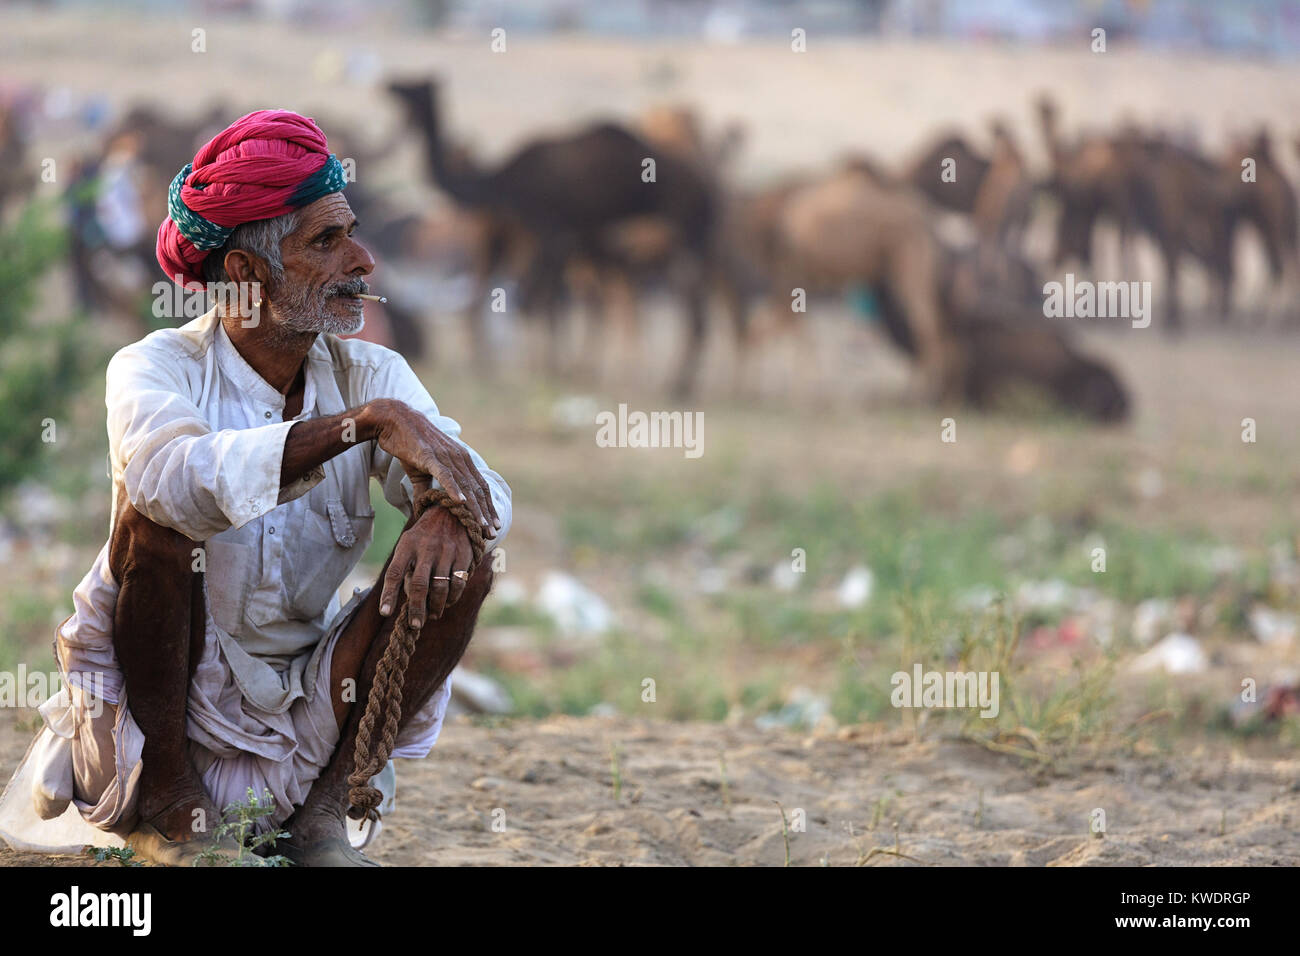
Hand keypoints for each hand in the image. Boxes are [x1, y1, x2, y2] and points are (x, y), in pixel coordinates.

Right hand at [368, 400, 499, 534]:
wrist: (394, 420)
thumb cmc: (409, 445)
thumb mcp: (421, 471)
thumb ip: (426, 491)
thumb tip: (424, 512)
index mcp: (461, 460)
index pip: (479, 488)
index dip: (488, 507)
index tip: (494, 525)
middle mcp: (459, 458)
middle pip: (476, 490)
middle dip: (485, 513)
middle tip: (492, 533)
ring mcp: (446, 456)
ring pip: (464, 486)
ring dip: (473, 507)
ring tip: (480, 525)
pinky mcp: (430, 456)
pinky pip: (445, 475)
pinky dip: (453, 488)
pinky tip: (461, 502)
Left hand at [379, 506, 474, 625]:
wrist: (451, 511)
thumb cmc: (424, 537)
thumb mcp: (408, 545)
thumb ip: (406, 570)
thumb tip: (410, 601)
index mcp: (407, 546)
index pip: (394, 573)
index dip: (388, 595)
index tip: (384, 613)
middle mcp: (426, 548)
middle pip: (420, 584)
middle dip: (417, 608)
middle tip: (415, 625)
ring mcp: (446, 551)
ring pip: (441, 587)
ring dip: (436, 606)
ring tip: (432, 615)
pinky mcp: (464, 554)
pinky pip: (458, 583)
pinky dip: (453, 597)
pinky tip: (448, 602)